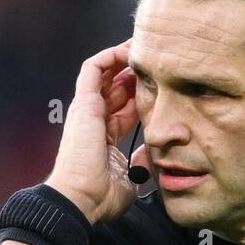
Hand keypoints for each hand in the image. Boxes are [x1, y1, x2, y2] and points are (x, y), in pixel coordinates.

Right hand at [45, 39, 147, 227]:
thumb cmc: (100, 196)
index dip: (143, 95)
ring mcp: (87, 110)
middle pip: (117, 87)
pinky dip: (109, 56)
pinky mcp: (83, 103)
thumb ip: (140, 164)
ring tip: (144, 45)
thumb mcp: (130, 179)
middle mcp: (94, 120)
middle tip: (158, 60)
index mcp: (105, 137)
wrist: (81, 198)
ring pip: (105, 72)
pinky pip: (93, 68)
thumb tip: (152, 156)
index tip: (163, 85)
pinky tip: (129, 49)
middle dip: (136, 72)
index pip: (126, 108)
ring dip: (124, 57)